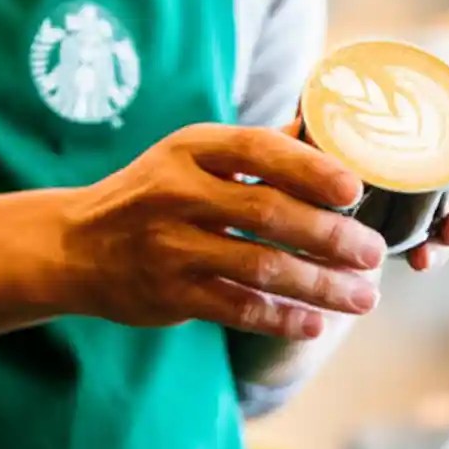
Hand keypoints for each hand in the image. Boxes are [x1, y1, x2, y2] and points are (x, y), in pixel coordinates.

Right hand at [62, 124, 387, 340]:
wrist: (75, 244)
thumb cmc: (152, 192)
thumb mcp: (192, 155)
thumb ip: (257, 147)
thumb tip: (326, 124)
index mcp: (192, 149)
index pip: (258, 150)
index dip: (310, 168)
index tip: (355, 188)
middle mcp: (178, 193)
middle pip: (268, 212)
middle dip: (330, 235)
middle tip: (373, 252)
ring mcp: (171, 245)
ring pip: (259, 266)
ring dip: (319, 285)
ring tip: (362, 297)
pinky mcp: (168, 293)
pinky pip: (235, 307)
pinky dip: (279, 317)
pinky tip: (314, 324)